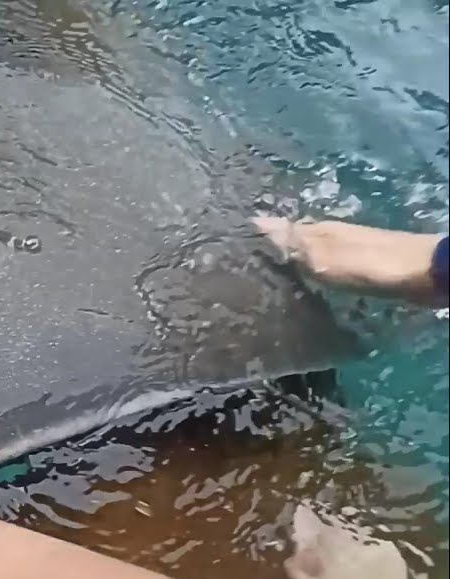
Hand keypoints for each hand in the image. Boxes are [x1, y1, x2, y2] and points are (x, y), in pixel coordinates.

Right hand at [251, 216, 442, 301]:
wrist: (421, 272)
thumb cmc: (368, 264)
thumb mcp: (323, 255)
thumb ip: (291, 242)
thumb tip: (255, 221)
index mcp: (319, 229)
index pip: (279, 228)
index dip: (259, 235)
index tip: (232, 246)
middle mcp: (329, 234)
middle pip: (294, 239)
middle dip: (272, 247)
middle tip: (245, 264)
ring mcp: (346, 248)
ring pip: (308, 251)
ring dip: (291, 260)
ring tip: (267, 275)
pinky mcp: (359, 264)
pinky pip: (323, 265)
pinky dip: (310, 271)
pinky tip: (304, 281)